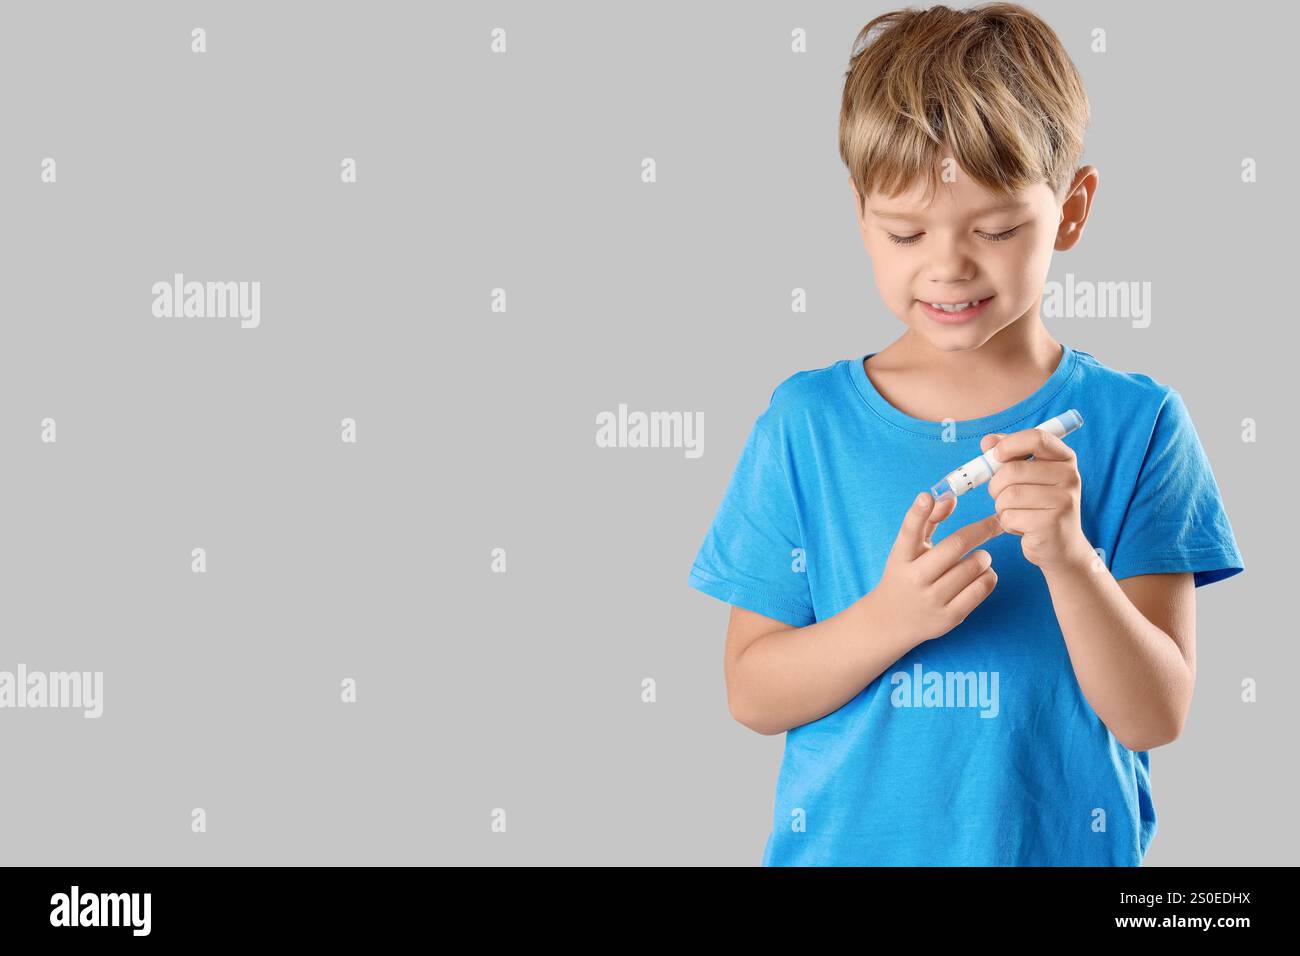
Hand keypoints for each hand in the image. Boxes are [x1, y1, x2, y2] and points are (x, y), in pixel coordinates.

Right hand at [870, 491, 1003, 648]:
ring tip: (980, 559)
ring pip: (975, 566)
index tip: (926, 496)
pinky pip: (982, 588)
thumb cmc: (904, 576)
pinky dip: (988, 576)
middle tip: (997, 523)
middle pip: (956, 545)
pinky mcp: (949, 616)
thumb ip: (926, 521)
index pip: (909, 531)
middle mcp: (915, 577)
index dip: (918, 512)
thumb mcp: (907, 549)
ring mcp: (932, 598)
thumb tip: (949, 499)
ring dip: (984, 558)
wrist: (889, 621)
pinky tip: (982, 575)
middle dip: (983, 530)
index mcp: (902, 556)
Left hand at [980, 428, 1090, 571]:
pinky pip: (1010, 517)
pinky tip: (1021, 527)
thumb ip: (1008, 454)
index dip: (1010, 444)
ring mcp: (1064, 501)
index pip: (1036, 438)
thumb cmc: (1038, 505)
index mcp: (1064, 458)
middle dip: (996, 485)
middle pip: (1013, 470)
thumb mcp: (1027, 476)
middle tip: (1001, 495)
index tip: (996, 455)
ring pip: (1008, 495)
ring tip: (1015, 512)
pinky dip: (1007, 523)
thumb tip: (987, 441)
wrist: (1061, 546)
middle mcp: (1070, 476)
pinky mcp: (1051, 524)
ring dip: (1001, 506)